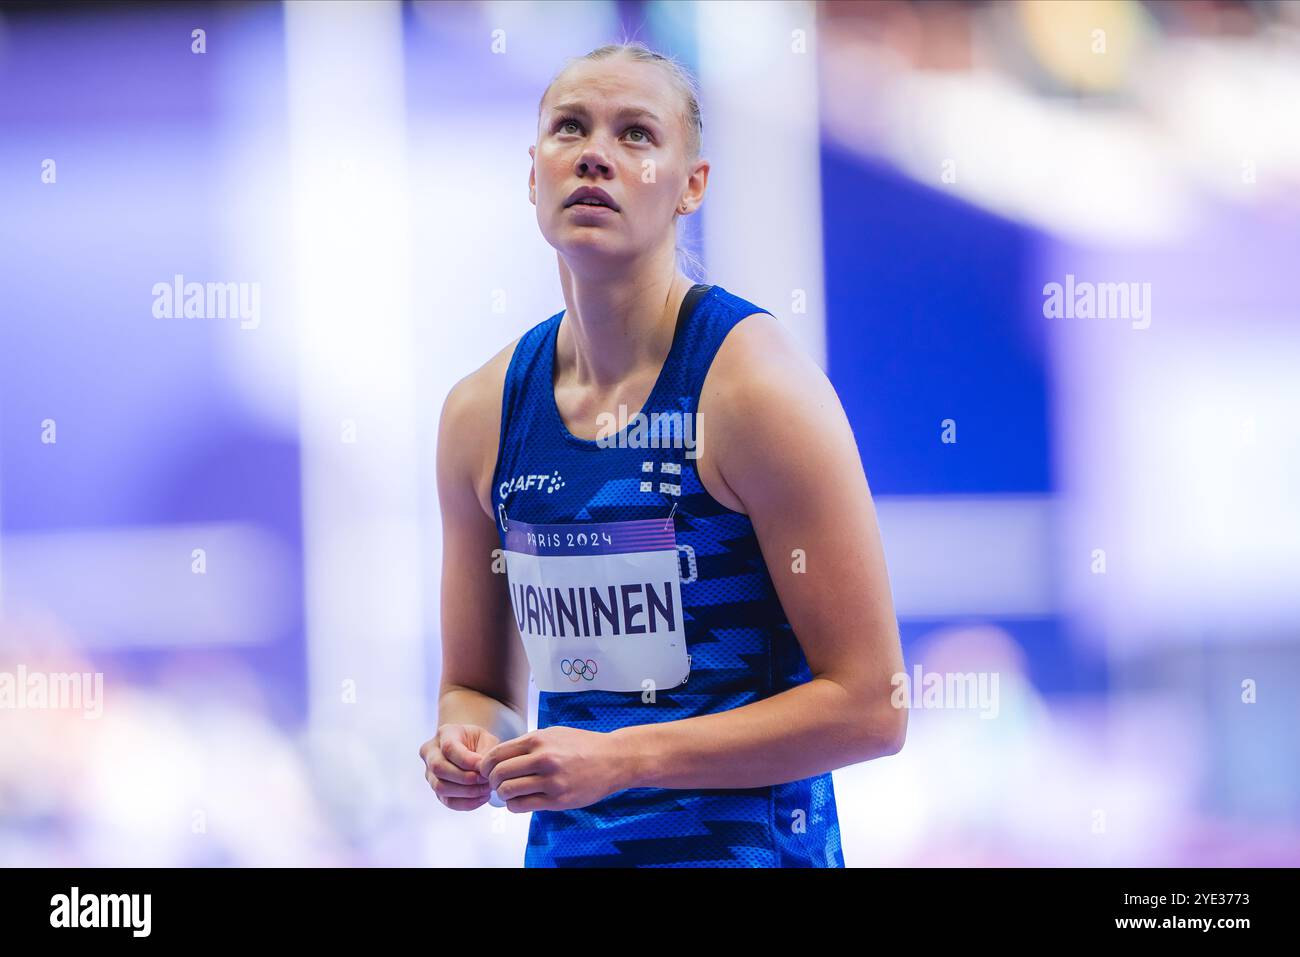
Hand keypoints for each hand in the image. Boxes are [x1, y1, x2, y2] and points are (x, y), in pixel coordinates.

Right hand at [419, 723, 500, 810]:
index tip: (484, 766)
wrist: (470, 748)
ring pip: (441, 787)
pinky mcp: (436, 790)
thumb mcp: (487, 739)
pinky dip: (467, 803)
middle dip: (465, 778)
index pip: (448, 747)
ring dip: (467, 792)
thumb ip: (487, 752)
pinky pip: (448, 801)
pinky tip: (482, 797)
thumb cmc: (479, 742)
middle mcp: (431, 752)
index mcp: (444, 733)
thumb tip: (483, 771)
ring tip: (486, 789)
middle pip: (439, 768)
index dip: (466, 760)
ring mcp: (430, 772)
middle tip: (486, 780)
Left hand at [479, 726, 630, 812]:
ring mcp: (551, 780)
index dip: (486, 765)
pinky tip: (521, 801)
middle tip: (497, 784)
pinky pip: (523, 806)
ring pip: (508, 791)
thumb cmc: (583, 745)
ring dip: (503, 795)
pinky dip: (515, 805)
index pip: (497, 754)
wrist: (613, 759)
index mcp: (538, 740)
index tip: (486, 770)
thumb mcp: (553, 733)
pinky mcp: (558, 799)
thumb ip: (528, 743)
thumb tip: (501, 756)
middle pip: (499, 774)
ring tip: (509, 793)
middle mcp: (542, 759)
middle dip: (493, 781)